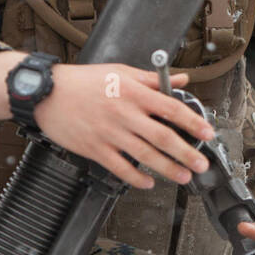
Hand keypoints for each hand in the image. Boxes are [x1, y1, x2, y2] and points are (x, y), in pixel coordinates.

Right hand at [0, 51, 214, 188]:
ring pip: (145, 156)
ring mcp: (109, 133)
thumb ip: (153, 79)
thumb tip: (182, 79)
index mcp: (134, 93)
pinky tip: (149, 182)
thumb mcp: (121, 72)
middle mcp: (124, 114)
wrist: (46, 93)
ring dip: (168, 169)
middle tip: (201, 164)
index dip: (193, 122)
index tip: (208, 133)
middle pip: (163, 137)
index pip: (171, 108)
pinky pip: (120, 168)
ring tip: (184, 176)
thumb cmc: (84, 81)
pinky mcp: (94, 148)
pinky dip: (136, 178)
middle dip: (187, 153)